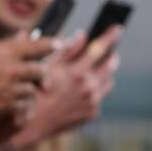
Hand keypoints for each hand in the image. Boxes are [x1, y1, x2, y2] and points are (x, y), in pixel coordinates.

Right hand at [0, 36, 55, 120]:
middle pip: (41, 71)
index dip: (50, 45)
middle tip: (42, 76)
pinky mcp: (7, 105)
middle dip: (43, 74)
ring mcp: (12, 88)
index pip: (36, 46)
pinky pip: (23, 106)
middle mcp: (14, 69)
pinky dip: (22, 106)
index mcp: (9, 52)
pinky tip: (18, 105)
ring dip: (30, 91)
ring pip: (32, 91)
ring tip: (22, 91)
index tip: (59, 44)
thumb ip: (6, 45)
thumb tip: (21, 38)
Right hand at [13, 28, 119, 146]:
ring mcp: (92, 102)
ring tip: (102, 65)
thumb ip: (68, 50)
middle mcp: (88, 87)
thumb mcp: (49, 66)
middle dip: (111, 54)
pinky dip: (95, 89)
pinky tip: (87, 86)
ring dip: (105, 72)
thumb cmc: (36, 90)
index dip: (110, 36)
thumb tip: (82, 35)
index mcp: (77, 72)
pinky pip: (99, 96)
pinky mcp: (92, 113)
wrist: (33, 123)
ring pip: (108, 81)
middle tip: (111, 49)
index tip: (118, 27)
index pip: (100, 48)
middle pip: (110, 65)